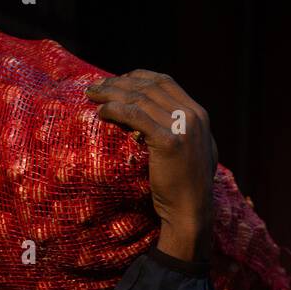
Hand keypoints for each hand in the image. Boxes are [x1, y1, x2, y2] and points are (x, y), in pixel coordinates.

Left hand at [85, 70, 216, 260]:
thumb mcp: (188, 150)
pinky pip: (136, 116)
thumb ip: (178, 129)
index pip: (165, 82)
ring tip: (92, 96)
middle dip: (119, 83)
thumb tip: (153, 116)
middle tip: (96, 86)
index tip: (116, 81)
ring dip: (112, 94)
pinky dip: (116, 110)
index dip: (137, 78)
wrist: (190, 211)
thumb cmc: (183, 186)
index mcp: (198, 114)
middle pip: (149, 87)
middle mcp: (193, 116)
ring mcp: (183, 128)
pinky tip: (101, 113)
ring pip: (140, 99)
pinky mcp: (169, 142)